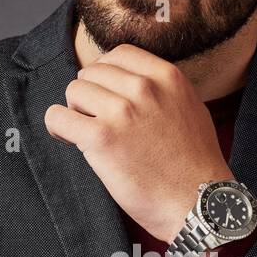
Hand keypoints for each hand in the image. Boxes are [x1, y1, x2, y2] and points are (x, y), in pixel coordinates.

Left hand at [43, 44, 230, 240]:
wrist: (198, 203)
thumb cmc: (196, 165)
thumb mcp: (191, 110)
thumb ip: (162, 92)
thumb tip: (132, 85)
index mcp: (167, 77)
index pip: (118, 54)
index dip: (105, 73)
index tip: (106, 94)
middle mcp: (144, 88)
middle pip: (92, 72)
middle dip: (91, 95)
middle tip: (97, 120)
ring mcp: (121, 112)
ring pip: (74, 91)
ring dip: (76, 112)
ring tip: (89, 133)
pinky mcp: (101, 139)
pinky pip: (58, 117)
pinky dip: (58, 128)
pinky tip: (70, 138)